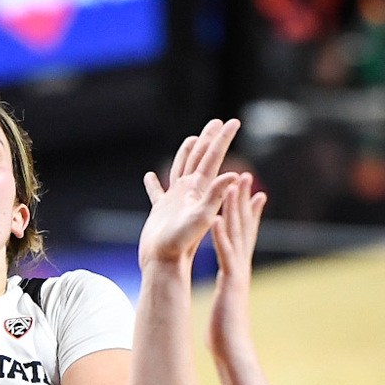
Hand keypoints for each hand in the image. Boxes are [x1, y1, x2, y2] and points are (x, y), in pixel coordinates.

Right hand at [139, 118, 245, 267]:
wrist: (163, 263)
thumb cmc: (181, 243)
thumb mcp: (201, 217)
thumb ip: (215, 196)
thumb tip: (233, 174)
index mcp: (200, 190)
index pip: (214, 158)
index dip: (223, 139)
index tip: (234, 122)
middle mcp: (190, 192)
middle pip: (200, 158)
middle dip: (209, 139)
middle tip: (217, 121)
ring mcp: (175, 201)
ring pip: (181, 169)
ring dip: (186, 153)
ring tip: (192, 139)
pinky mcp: (161, 211)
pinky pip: (157, 192)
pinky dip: (153, 184)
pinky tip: (150, 176)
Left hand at [207, 178, 266, 363]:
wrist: (233, 348)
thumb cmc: (227, 331)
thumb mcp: (227, 302)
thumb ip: (230, 290)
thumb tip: (230, 287)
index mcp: (238, 270)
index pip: (245, 236)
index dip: (249, 214)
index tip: (253, 193)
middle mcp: (241, 266)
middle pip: (245, 227)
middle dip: (244, 201)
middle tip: (245, 175)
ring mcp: (237, 272)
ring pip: (238, 234)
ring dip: (236, 209)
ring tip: (233, 184)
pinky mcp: (231, 281)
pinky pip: (225, 254)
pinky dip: (222, 235)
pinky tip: (218, 218)